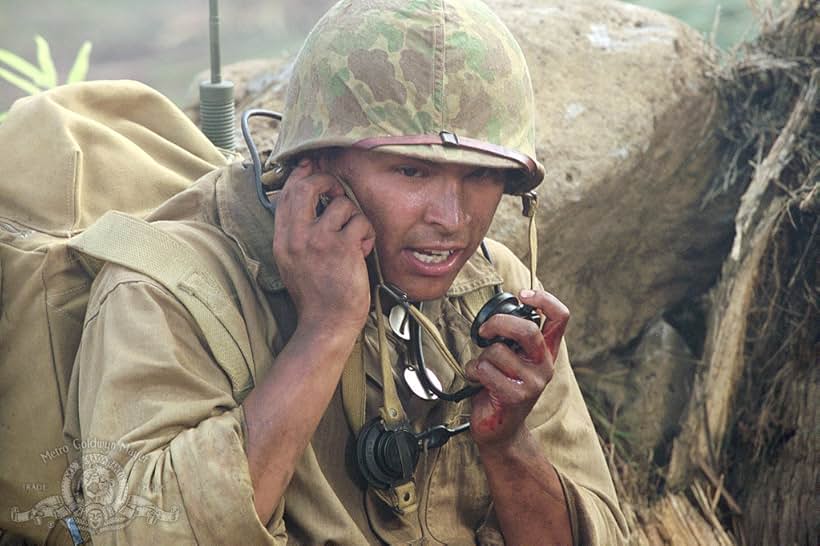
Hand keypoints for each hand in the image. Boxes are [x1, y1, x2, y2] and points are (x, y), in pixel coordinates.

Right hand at [272, 157, 375, 334]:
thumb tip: (308, 200)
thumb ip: (297, 232)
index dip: (301, 174)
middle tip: (337, 193)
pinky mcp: (342, 248)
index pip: (287, 194)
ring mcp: (318, 242)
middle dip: (327, 181)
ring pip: (341, 204)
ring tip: (355, 237)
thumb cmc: (316, 295)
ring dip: (355, 216)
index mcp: (282, 240)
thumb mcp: (294, 261)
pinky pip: (360, 221)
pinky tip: (363, 250)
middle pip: (307, 187)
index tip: (312, 165)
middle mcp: (296, 237)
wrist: (325, 324)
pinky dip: (366, 233)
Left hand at [465, 289, 569, 447]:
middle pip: (528, 330)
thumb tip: (496, 315)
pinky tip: (477, 381)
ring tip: (482, 370)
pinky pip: (485, 370)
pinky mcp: (515, 396)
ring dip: (480, 357)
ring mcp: (533, 383)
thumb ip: (512, 338)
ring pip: (497, 352)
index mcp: (547, 351)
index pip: (560, 318)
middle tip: (485, 331)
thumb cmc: (501, 387)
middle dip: (499, 323)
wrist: (500, 429)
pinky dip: (473, 371)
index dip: (544, 299)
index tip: (523, 295)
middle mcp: (545, 365)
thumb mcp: (513, 358)